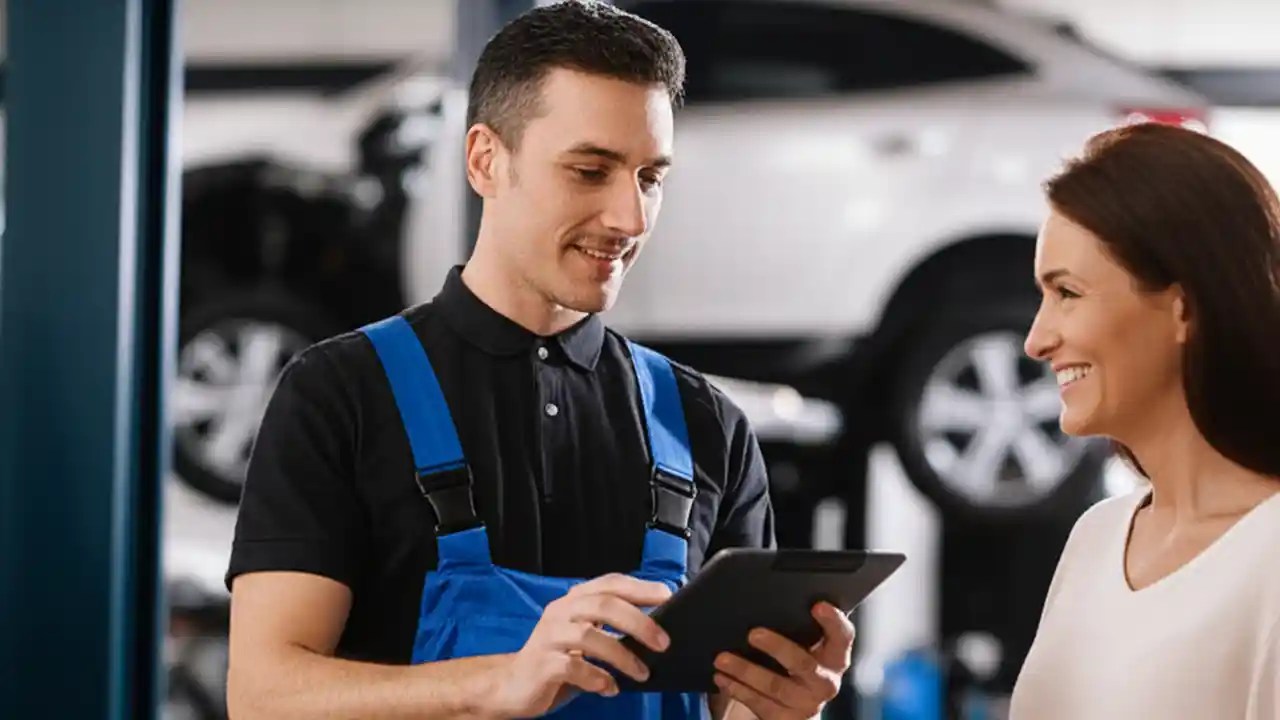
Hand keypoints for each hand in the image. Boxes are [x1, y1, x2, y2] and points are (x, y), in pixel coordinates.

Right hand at [479, 573, 672, 718]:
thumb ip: (612, 627)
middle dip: (638, 622)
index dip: (640, 587)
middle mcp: (560, 611)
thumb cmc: (559, 660)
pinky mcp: (541, 664)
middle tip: (663, 642)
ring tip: (641, 674)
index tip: (667, 596)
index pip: (610, 583)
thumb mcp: (586, 636)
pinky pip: (572, 667)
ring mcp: (548, 637)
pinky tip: (610, 688)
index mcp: (574, 600)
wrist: (514, 685)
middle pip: (602, 605)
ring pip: (589, 636)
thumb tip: (658, 630)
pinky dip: (596, 678)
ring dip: (622, 656)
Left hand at [712, 602, 854, 719]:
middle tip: (754, 633)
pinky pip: (759, 704)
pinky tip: (722, 677)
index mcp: (835, 656)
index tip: (817, 605)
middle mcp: (825, 682)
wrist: (797, 707)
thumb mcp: (806, 645)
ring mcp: (807, 703)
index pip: (842, 636)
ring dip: (746, 671)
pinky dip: (737, 689)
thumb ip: (799, 625)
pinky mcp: (786, 719)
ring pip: (775, 686)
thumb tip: (767, 597)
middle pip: (803, 662)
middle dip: (777, 647)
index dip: (833, 621)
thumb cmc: (798, 663)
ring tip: (722, 659)